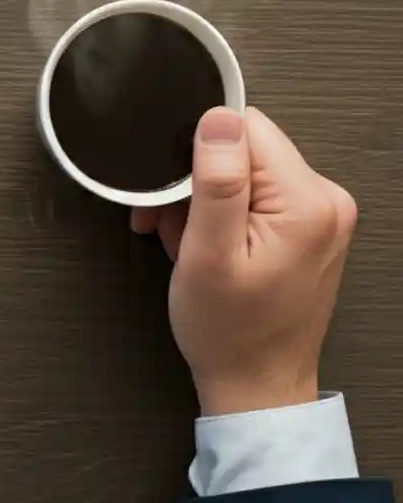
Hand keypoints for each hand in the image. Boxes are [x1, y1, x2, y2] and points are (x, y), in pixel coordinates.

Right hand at [132, 106, 356, 416]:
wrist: (255, 383)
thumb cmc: (230, 332)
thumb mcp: (207, 254)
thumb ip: (216, 182)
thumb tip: (218, 119)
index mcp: (308, 202)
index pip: (244, 129)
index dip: (195, 157)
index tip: (176, 201)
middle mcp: (327, 201)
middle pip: (244, 150)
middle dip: (197, 183)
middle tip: (175, 229)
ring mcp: (321, 214)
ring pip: (245, 173)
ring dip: (205, 202)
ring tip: (192, 245)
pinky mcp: (308, 226)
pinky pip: (256, 196)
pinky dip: (223, 216)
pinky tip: (208, 246)